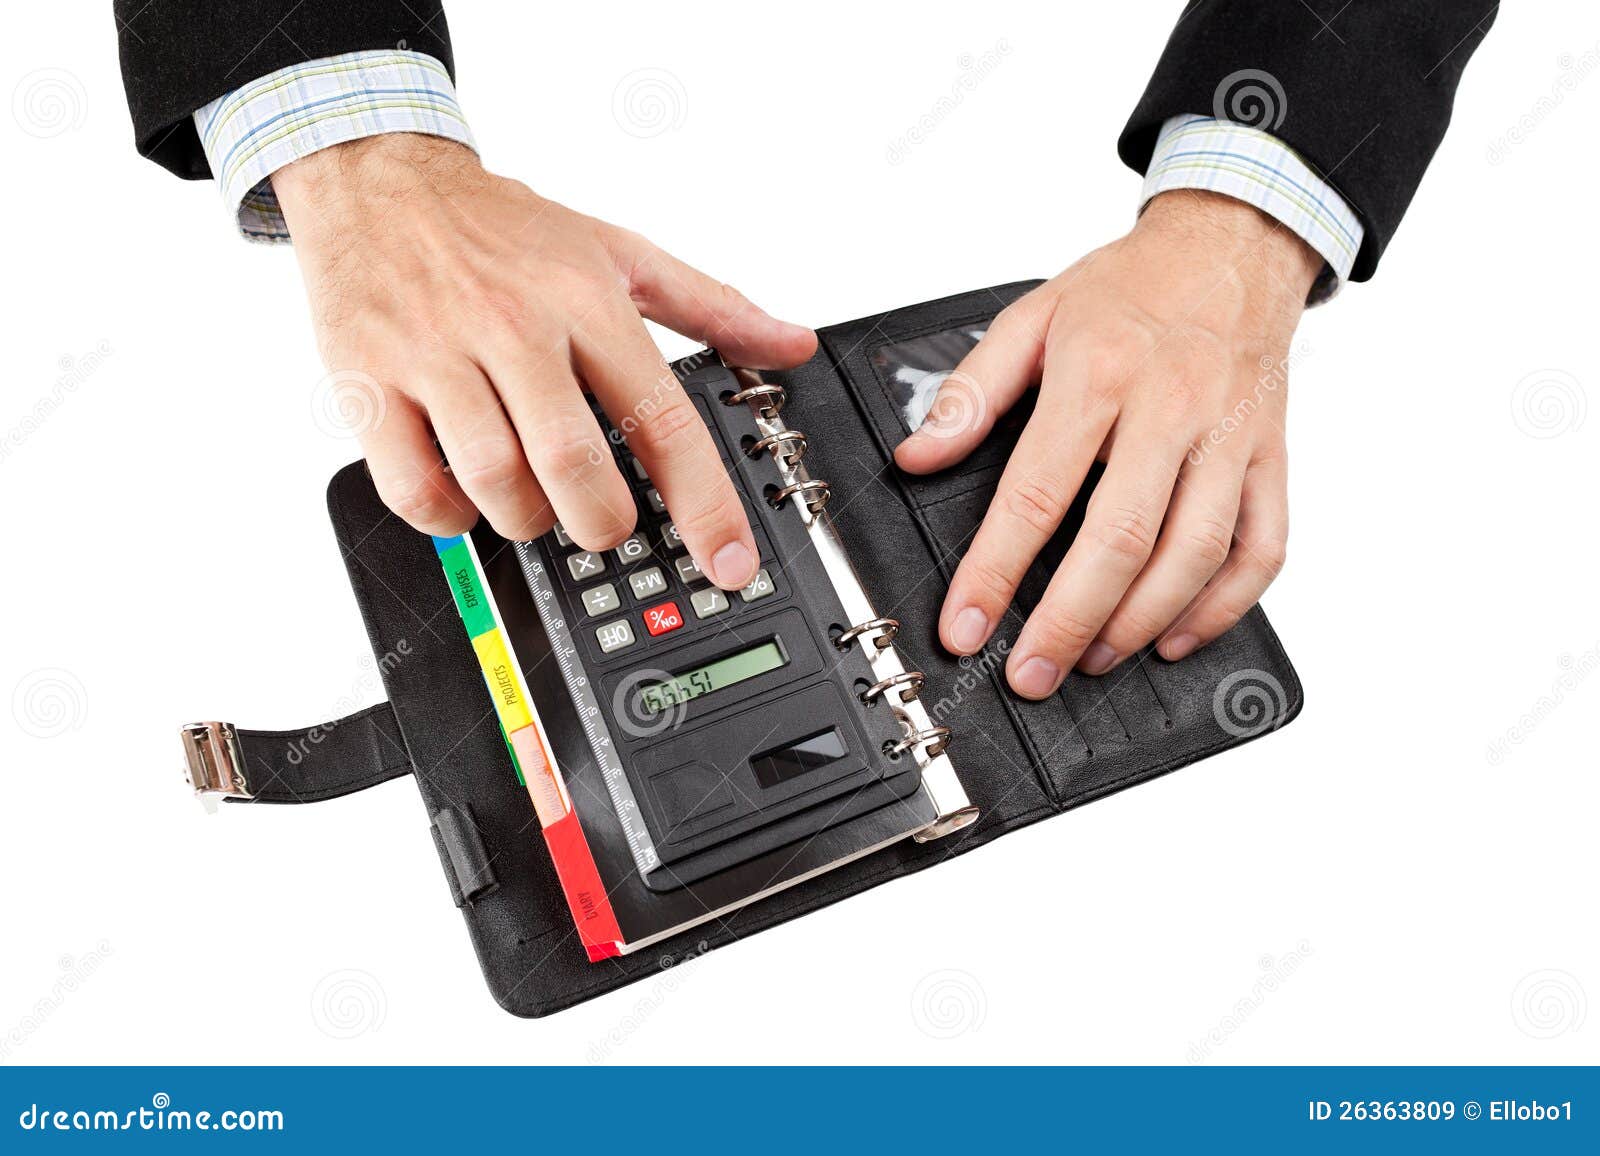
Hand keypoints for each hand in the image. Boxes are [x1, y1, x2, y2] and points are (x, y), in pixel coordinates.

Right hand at [273, 133, 816, 589]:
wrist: (380, 178)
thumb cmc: (504, 229)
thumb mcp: (619, 252)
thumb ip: (713, 307)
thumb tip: (792, 344)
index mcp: (586, 302)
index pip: (663, 420)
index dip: (704, 504)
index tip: (728, 559)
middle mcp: (515, 329)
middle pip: (575, 468)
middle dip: (603, 522)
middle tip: (606, 520)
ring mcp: (437, 358)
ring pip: (497, 484)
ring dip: (528, 519)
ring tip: (535, 500)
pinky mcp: (371, 384)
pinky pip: (414, 488)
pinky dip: (449, 517)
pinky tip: (466, 497)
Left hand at [895, 190, 1320, 697]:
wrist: (1233, 244)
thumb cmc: (1130, 288)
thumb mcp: (1031, 316)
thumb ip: (970, 392)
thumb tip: (918, 456)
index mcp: (1099, 373)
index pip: (1036, 492)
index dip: (995, 571)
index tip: (966, 626)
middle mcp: (1170, 407)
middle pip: (1121, 538)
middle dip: (1069, 622)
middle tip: (1031, 674)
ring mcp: (1229, 437)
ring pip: (1195, 552)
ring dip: (1142, 623)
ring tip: (1093, 659)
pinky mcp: (1272, 457)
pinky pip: (1263, 547)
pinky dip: (1224, 606)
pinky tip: (1177, 636)